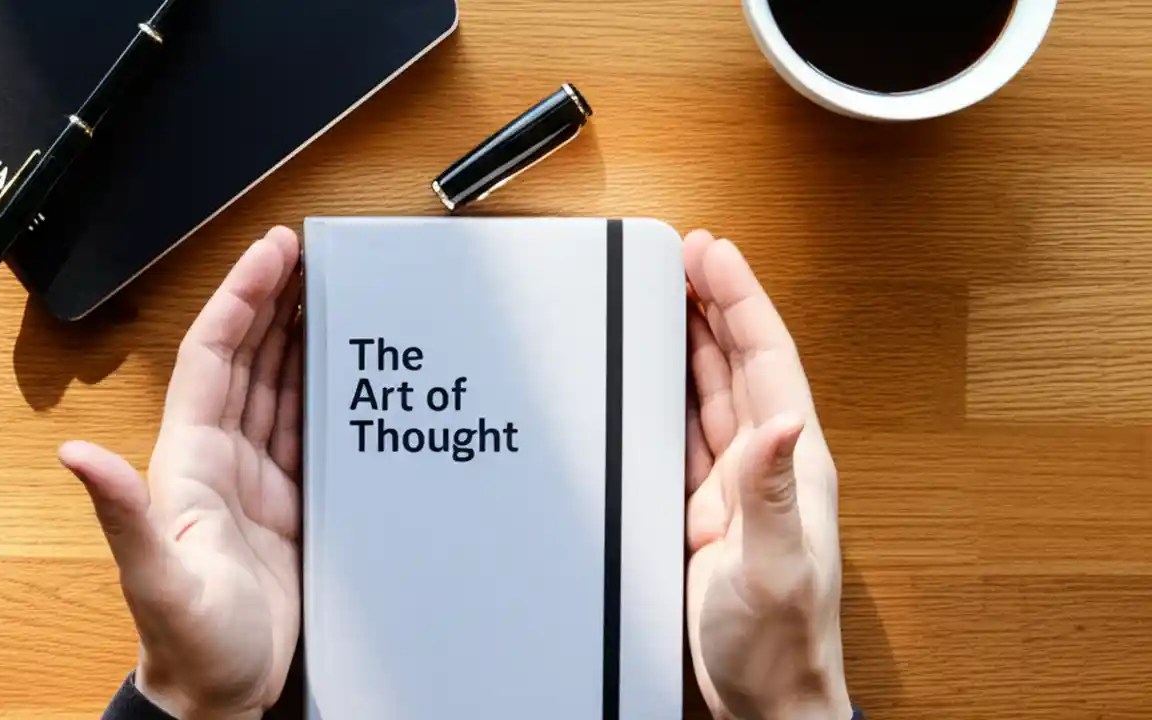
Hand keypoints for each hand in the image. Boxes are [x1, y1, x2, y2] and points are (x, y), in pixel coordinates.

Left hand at [59, 227, 304, 718]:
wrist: (224, 689)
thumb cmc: (189, 642)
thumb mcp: (157, 579)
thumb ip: (124, 515)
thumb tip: (78, 454)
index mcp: (191, 460)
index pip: (214, 357)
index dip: (240, 299)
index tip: (269, 254)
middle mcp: (223, 457)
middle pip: (248, 356)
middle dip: (273, 298)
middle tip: (305, 251)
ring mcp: (259, 476)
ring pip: (278, 383)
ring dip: (298, 333)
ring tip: (325, 288)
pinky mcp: (292, 499)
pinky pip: (306, 425)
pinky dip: (322, 387)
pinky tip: (341, 365)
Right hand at [682, 230, 851, 719]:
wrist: (759, 695)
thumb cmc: (780, 642)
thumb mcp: (776, 566)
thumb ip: (777, 493)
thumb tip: (787, 419)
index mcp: (793, 464)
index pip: (768, 360)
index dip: (742, 301)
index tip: (716, 254)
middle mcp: (765, 464)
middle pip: (739, 361)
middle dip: (716, 302)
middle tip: (687, 253)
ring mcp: (731, 484)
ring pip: (710, 390)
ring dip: (693, 338)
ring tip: (671, 291)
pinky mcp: (701, 507)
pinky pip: (683, 431)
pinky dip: (668, 392)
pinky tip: (653, 373)